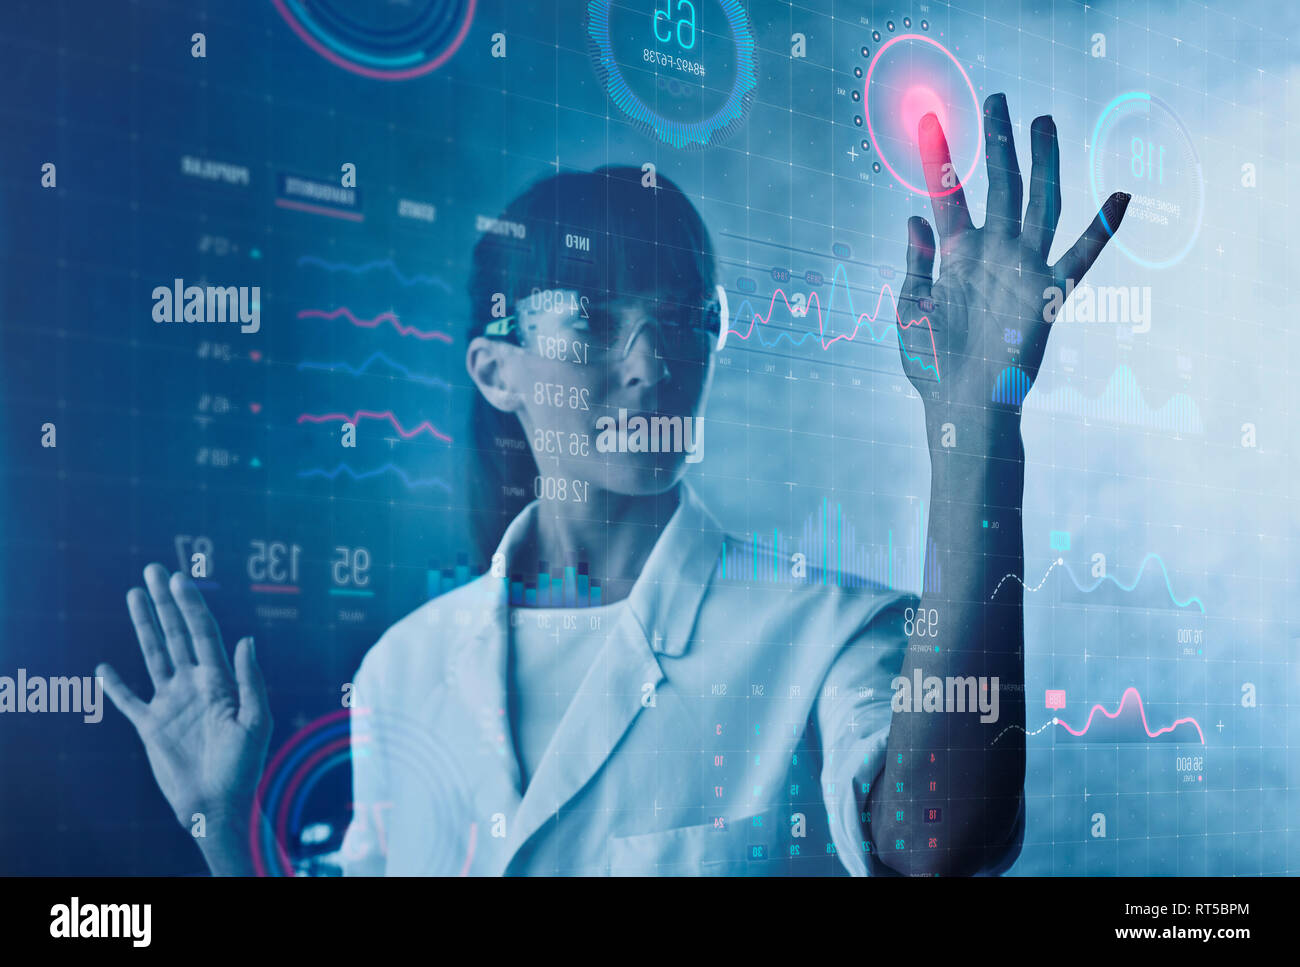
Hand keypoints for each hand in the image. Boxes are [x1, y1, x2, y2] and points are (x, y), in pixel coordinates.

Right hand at [97, 563, 270, 829]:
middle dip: (166, 603)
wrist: (217, 804)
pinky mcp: (151, 727)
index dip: (191, 607)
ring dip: (144, 626)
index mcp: (219, 681)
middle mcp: (194, 685)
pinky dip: (115, 686)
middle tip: (154, 570)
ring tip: (134, 595)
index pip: (203, 634)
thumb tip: (246, 640)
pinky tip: (104, 668)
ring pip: (153, 656)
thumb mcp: (256, 722)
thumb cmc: (245, 766)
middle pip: (176, 635)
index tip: (179, 580)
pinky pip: (129, 701)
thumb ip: (250, 682)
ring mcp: (171, 703)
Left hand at [896, 92, 1129, 439]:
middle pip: (999, 184)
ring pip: (1038, 202)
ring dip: (1042, 162)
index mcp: (955, 256)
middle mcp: (992, 254)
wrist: (960, 407)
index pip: (946, 193)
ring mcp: (1021, 269)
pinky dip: (1102, 231)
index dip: (938, 157)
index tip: (929, 119)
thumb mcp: (909, 310)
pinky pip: (1081, 257)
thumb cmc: (929, 367)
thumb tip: (915, 217)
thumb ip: (915, 263)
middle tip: (998, 98)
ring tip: (1043, 122)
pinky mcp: (1047, 295)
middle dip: (998, 141)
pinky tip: (1122, 197)